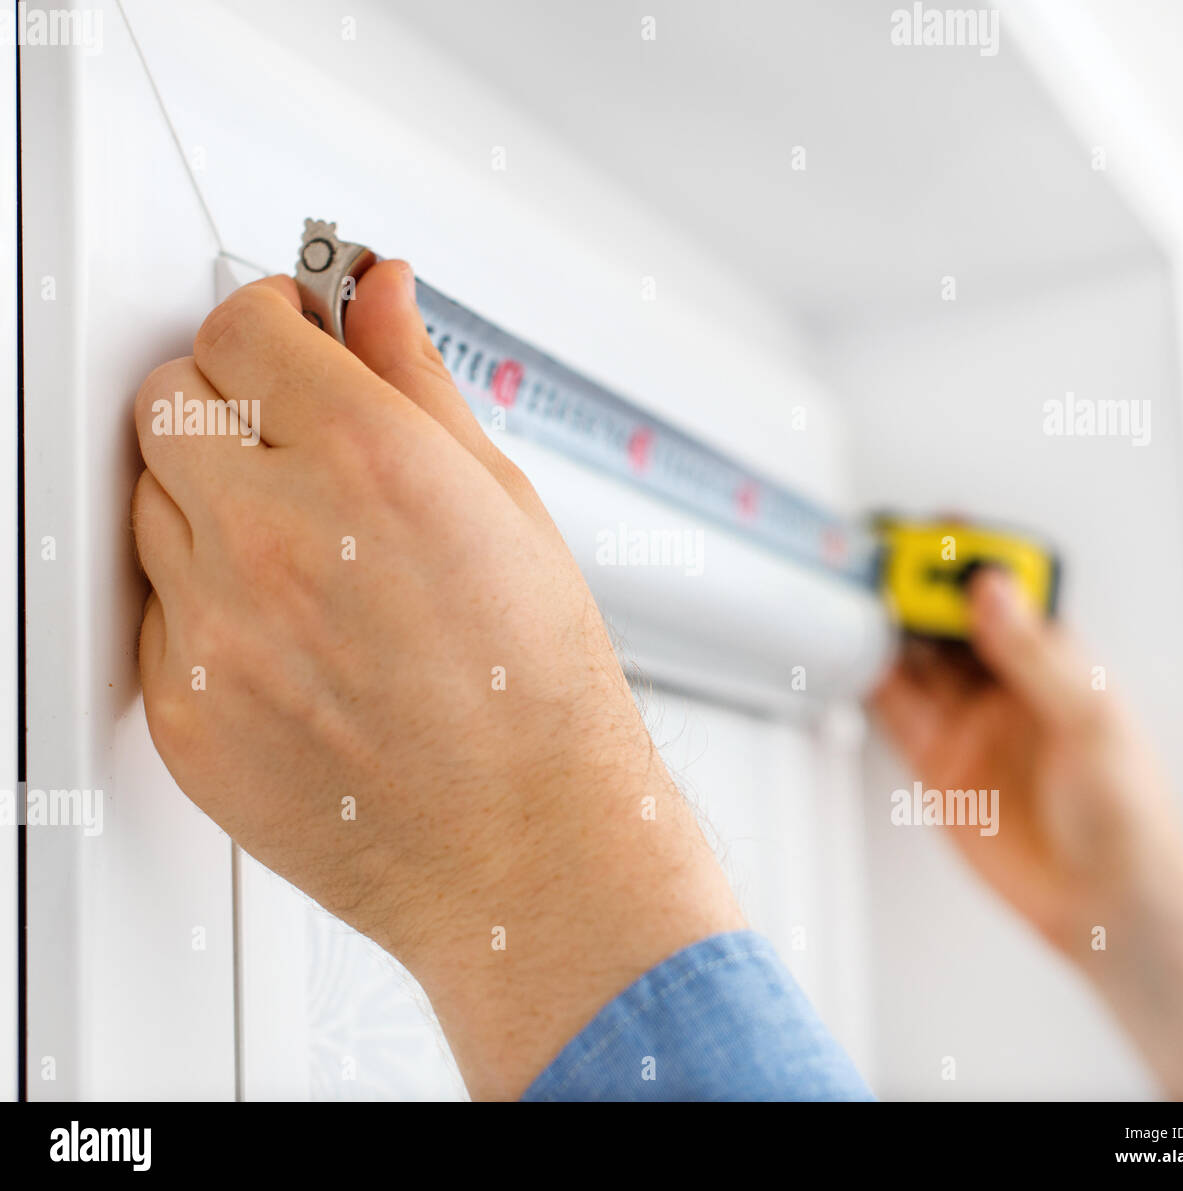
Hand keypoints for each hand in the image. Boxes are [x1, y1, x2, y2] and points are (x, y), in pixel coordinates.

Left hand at [132, 263, 742, 1098]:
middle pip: (170, 401)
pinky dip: (205, 599)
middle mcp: (275, 537)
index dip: (269, 320)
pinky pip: (156, 609)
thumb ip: (421, 381)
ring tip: (305, 554)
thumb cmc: (537, 692)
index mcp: (369, 465)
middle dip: (228, 400)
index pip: (240, 327)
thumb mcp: (504, 505)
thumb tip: (381, 296)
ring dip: (210, 499)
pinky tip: (288, 630)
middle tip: (291, 437)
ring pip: (150, 500)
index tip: (289, 335)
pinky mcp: (184, 710)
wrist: (525, 843)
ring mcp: (217, 629)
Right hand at [869, 568, 1182, 1097]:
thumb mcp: (1087, 719)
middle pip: (952, 621)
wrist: (1103, 901)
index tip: (940, 534)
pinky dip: (873, 681)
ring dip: (892, 627)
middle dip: (920, 587)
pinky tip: (858, 653)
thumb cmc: (1126, 815)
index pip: (1006, 595)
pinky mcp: (938, 764)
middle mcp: (1009, 688)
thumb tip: (993, 591)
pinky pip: (896, 711)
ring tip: (863, 594)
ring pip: (918, 659)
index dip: (972, 561)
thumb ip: (1031, 652)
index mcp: (1055, 664)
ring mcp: (971, 725)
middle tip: (886, 560)